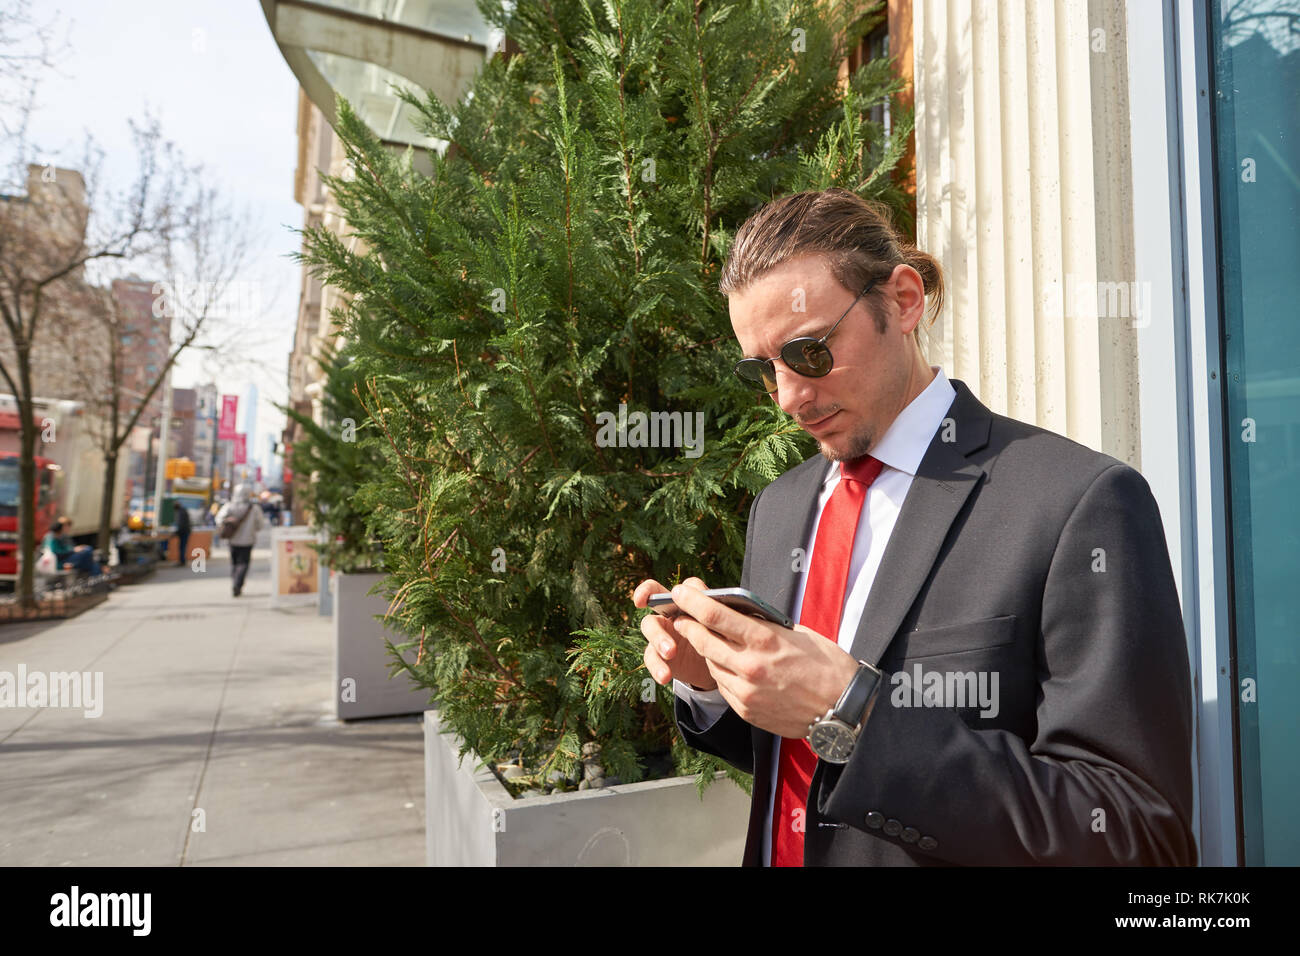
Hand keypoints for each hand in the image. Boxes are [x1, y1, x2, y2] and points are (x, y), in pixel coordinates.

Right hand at [633, 576, 718, 691]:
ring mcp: (661, 631)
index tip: (643, 601)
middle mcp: (667, 612)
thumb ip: (713, 613)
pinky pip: (650, 656)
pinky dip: (657, 667)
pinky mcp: (657, 652)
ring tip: (671, 656)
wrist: (720, 662)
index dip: (647, 591)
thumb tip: (713, 605)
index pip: (663, 589)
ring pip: (649, 629)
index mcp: (682, 600)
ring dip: (658, 642)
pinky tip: (664, 677)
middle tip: (670, 648)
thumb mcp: (720, 624)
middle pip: (651, 613)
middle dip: (656, 626)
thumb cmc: (721, 635)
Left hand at [667, 582, 859, 737]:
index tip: (680, 592)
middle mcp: (750, 666)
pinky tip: (725, 663)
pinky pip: (723, 685)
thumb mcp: (797, 633)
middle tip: (680, 615)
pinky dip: (720, 671)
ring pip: (710, 664)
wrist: (843, 708)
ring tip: (704, 637)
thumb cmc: (827, 665)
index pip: (715, 615)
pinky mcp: (746, 710)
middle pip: (702, 640)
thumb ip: (764, 625)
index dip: (692, 601)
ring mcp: (746, 691)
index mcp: (765, 640)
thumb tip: (737, 614)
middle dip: (687, 624)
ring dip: (704, 649)